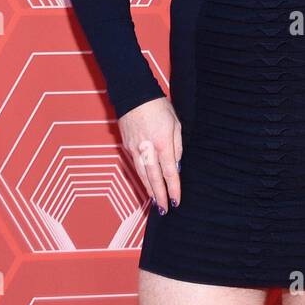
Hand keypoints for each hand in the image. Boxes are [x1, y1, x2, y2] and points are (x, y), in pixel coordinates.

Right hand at [118, 95, 181, 213]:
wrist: (134, 94)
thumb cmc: (158, 106)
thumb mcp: (176, 123)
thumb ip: (177, 146)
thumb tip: (175, 166)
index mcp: (162, 143)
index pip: (169, 172)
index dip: (173, 188)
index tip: (176, 201)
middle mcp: (147, 149)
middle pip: (154, 178)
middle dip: (159, 196)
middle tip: (164, 210)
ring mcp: (134, 149)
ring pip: (142, 175)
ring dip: (149, 190)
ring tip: (155, 203)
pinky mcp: (127, 146)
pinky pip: (135, 167)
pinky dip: (141, 178)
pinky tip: (146, 185)